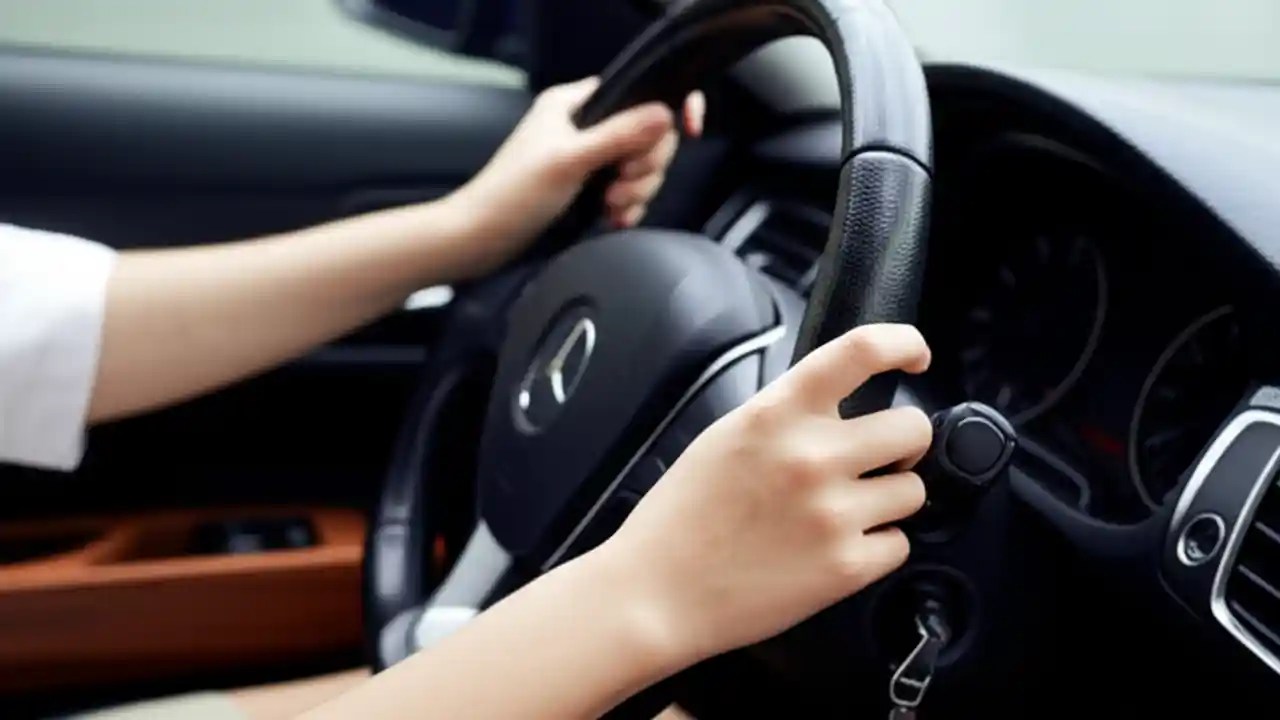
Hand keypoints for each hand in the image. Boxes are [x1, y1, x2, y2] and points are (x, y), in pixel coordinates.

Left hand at [449, 77, 704, 273]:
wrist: (482, 240)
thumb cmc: (511, 195)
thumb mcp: (569, 160)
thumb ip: (618, 135)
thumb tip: (666, 114)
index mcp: (575, 103)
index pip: (636, 91)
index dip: (665, 108)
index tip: (687, 129)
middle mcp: (585, 127)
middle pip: (648, 135)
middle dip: (645, 165)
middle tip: (621, 184)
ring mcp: (589, 160)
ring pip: (642, 167)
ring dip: (637, 191)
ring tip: (612, 207)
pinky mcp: (590, 190)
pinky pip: (630, 193)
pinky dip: (629, 207)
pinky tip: (614, 219)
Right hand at [598, 324, 932, 664]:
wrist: (656, 593)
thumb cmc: (682, 519)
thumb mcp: (726, 437)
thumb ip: (785, 414)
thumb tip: (839, 405)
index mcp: (777, 413)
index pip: (863, 350)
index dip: (905, 343)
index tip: (915, 354)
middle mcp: (812, 456)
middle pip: (913, 428)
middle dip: (903, 445)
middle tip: (878, 461)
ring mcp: (834, 513)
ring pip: (914, 491)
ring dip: (888, 500)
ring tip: (842, 513)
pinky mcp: (847, 567)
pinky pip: (899, 545)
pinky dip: (875, 548)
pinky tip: (832, 550)